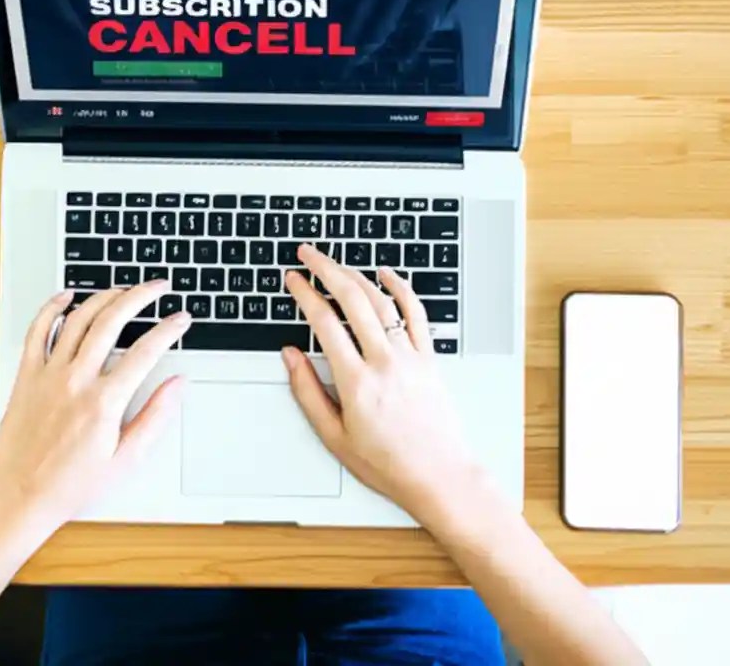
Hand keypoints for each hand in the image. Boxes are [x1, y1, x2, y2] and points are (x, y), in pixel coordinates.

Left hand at [0, 282, 190, 532]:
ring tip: (123, 288)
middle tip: (158, 288)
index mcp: (104, 402)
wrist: (22, 495)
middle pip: (112, 321)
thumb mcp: (127, 459)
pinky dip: (51, 308)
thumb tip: (177, 385)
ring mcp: (48, 375)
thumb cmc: (72, 484)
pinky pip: (38, 331)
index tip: (181, 318)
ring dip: (104, 296)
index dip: (168, 329)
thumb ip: (155, 417)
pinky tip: (67, 296)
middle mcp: (76, 381)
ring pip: (77, 318)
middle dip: (140, 297)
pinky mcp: (26, 376)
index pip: (145, 351)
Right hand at [281, 245, 474, 519]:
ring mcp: (410, 357)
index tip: (292, 280)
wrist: (439, 476)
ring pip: (381, 301)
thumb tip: (290, 356)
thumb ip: (308, 392)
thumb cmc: (387, 463)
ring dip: (356, 275)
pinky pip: (416, 313)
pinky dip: (401, 288)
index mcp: (356, 382)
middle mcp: (385, 362)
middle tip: (308, 254)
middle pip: (352, 300)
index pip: (324, 322)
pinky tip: (386, 274)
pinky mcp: (429, 359)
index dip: (304, 294)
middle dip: (326, 269)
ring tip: (336, 263)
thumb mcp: (334, 436)